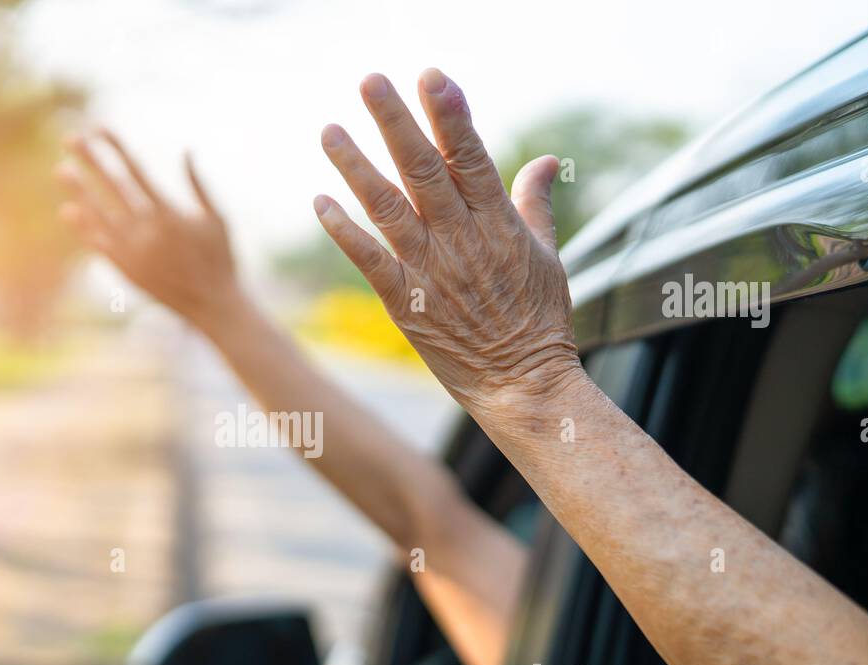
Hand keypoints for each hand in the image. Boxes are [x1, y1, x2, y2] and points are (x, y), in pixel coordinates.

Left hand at [59, 130, 243, 331]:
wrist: (212, 306)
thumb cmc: (220, 259)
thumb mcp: (217, 218)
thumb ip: (199, 184)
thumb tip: (186, 150)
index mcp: (168, 214)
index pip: (134, 171)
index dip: (115, 148)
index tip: (100, 128)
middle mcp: (145, 231)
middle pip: (110, 187)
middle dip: (90, 161)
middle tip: (70, 139)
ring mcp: (132, 252)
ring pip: (97, 214)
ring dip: (79, 191)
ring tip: (62, 170)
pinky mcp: (125, 270)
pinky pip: (98, 243)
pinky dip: (84, 226)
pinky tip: (70, 210)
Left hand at [314, 70, 581, 418]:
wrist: (522, 384)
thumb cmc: (539, 319)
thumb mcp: (547, 254)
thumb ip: (535, 202)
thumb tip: (546, 159)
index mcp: (498, 223)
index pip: (470, 157)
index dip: (449, 116)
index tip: (431, 77)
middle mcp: (462, 241)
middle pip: (423, 171)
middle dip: (395, 122)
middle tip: (369, 82)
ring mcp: (431, 271)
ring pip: (387, 208)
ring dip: (355, 167)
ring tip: (328, 130)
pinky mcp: (406, 303)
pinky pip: (369, 261)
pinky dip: (343, 231)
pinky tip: (320, 201)